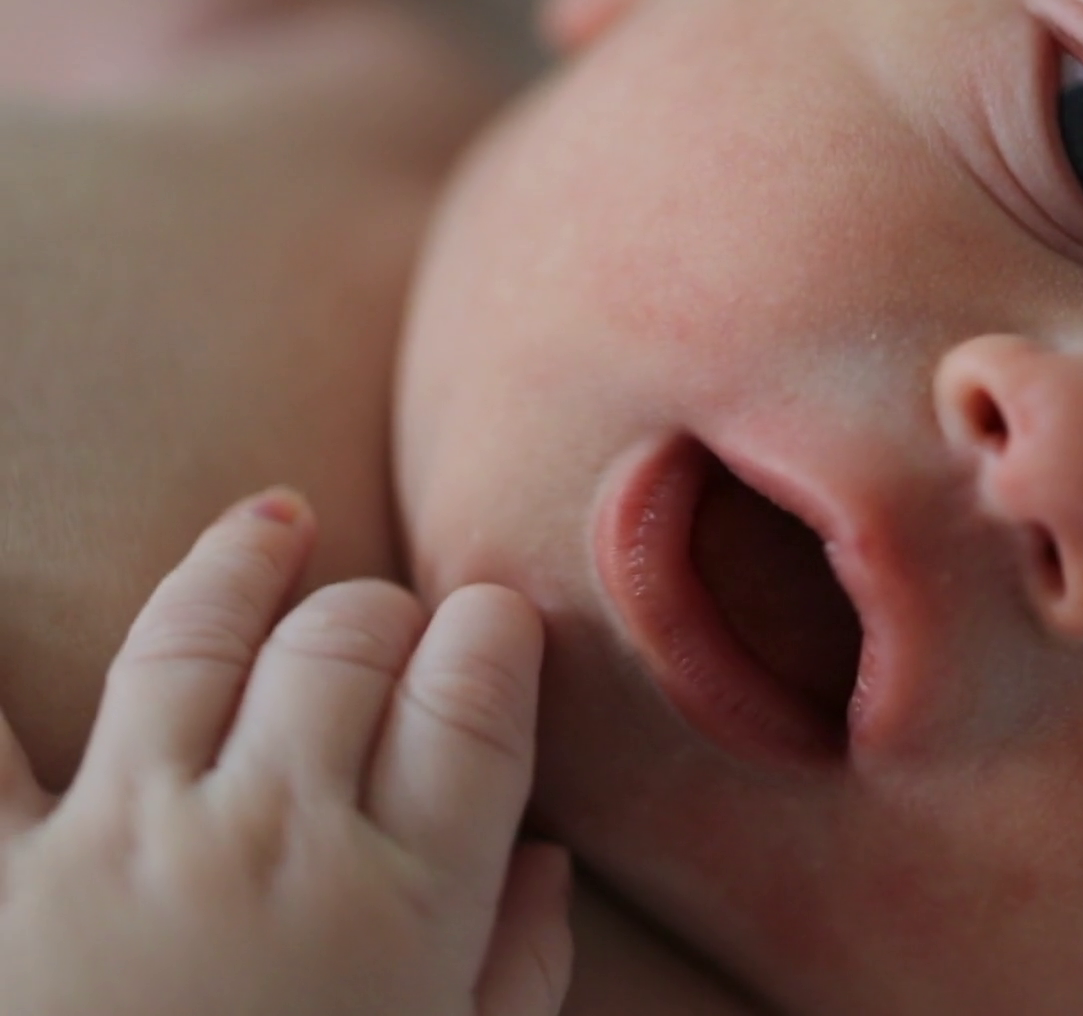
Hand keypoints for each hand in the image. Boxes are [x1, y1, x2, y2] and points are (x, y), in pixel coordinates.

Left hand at [0, 489, 571, 1015]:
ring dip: (241, 565)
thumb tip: (544, 867)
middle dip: (385, 612)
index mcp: (403, 898)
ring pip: (195, 637)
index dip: (495, 636)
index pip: (473, 699)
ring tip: (271, 526)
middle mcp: (272, 835)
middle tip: (395, 624)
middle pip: (347, 645)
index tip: (498, 624)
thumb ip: (514, 976)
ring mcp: (123, 841)